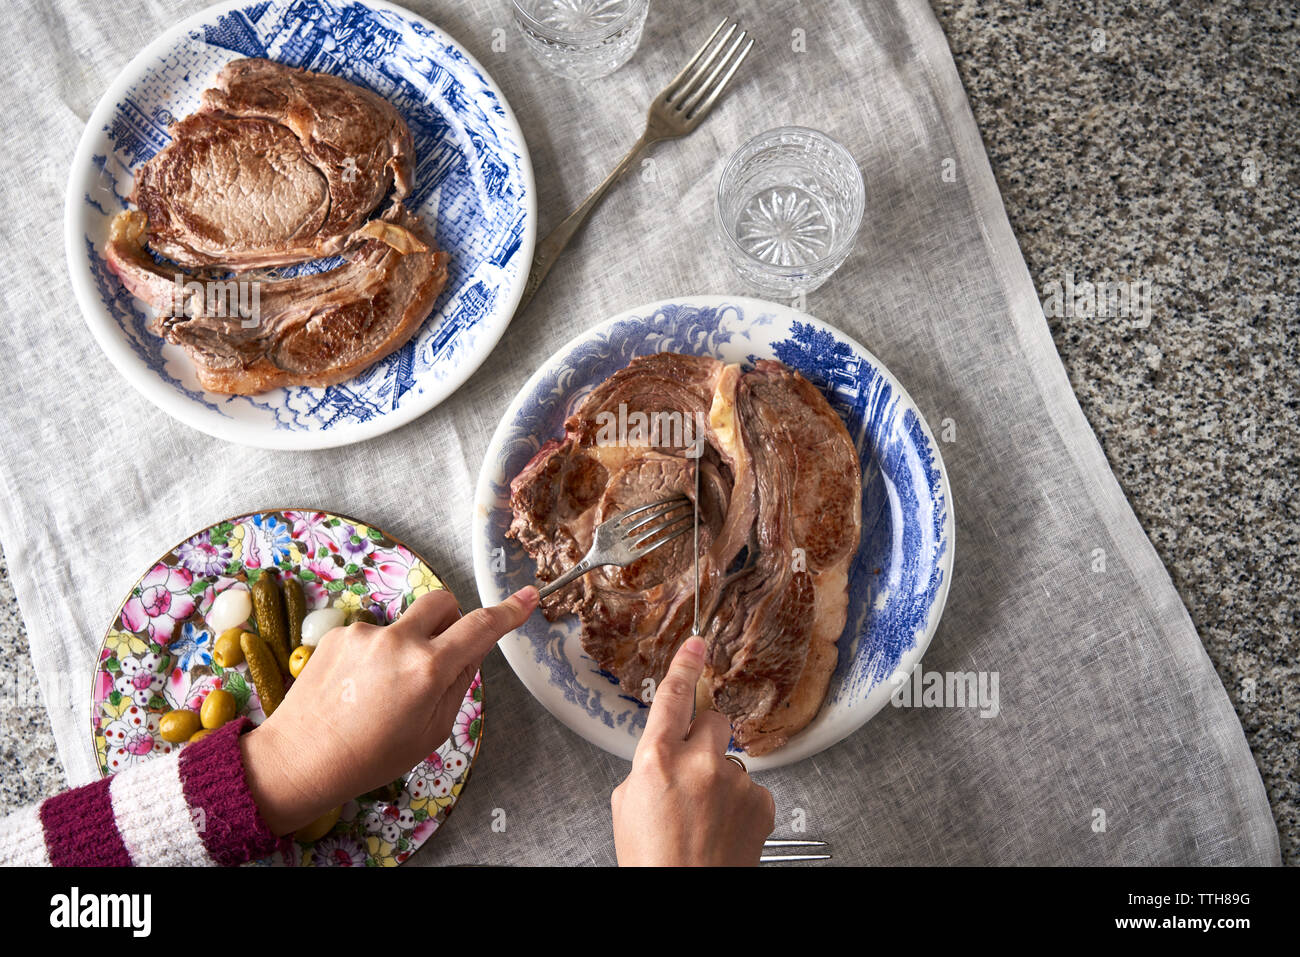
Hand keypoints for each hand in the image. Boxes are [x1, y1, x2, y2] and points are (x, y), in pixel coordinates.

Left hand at [241, 586, 537, 834]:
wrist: (299, 760)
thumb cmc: (371, 758)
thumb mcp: (431, 732)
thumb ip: (458, 683)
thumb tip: (471, 651)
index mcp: (428, 669)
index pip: (480, 627)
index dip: (509, 612)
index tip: (528, 597)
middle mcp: (398, 641)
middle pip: (443, 602)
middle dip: (451, 621)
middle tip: (441, 656)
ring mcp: (364, 633)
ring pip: (405, 624)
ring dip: (406, 646)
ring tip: (381, 693)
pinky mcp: (338, 634)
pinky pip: (373, 635)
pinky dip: (375, 655)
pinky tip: (357, 688)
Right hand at [611, 636, 774, 865]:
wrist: (684, 897)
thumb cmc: (651, 861)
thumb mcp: (626, 804)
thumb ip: (647, 766)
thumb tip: (665, 757)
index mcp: (657, 758)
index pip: (673, 695)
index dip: (685, 664)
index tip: (697, 643)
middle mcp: (698, 762)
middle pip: (711, 720)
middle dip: (702, 738)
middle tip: (692, 771)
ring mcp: (734, 781)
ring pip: (729, 760)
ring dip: (718, 779)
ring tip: (703, 818)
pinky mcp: (761, 801)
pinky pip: (750, 788)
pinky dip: (738, 804)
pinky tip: (722, 828)